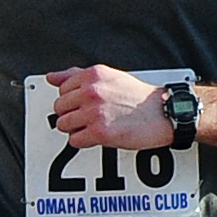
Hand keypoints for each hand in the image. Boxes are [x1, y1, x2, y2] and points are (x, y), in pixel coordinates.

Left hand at [47, 64, 179, 149]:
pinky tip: (98, 136)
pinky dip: (84, 141)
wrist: (164, 112)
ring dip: (76, 129)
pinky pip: (74, 140)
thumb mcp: (108, 77)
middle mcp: (91, 91)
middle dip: (72, 114)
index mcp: (92, 75)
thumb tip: (52, 78)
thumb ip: (76, 75)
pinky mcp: (99, 132)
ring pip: (63, 125)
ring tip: (94, 126)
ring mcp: (94, 112)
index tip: (86, 105)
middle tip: (90, 118)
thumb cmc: (138, 97)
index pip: (62, 90)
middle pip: (59, 108)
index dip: (73, 100)